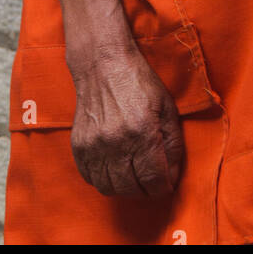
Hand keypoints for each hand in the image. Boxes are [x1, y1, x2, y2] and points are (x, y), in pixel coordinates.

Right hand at [69, 44, 183, 198]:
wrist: (103, 65)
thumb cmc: (139, 83)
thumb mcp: (167, 107)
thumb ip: (173, 143)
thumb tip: (172, 174)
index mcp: (143, 132)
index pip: (154, 180)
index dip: (164, 187)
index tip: (166, 183)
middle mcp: (117, 142)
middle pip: (132, 188)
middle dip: (146, 189)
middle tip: (151, 180)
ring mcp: (95, 146)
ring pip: (109, 188)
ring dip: (124, 187)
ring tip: (133, 175)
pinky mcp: (79, 146)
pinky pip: (90, 178)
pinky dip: (103, 179)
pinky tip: (114, 168)